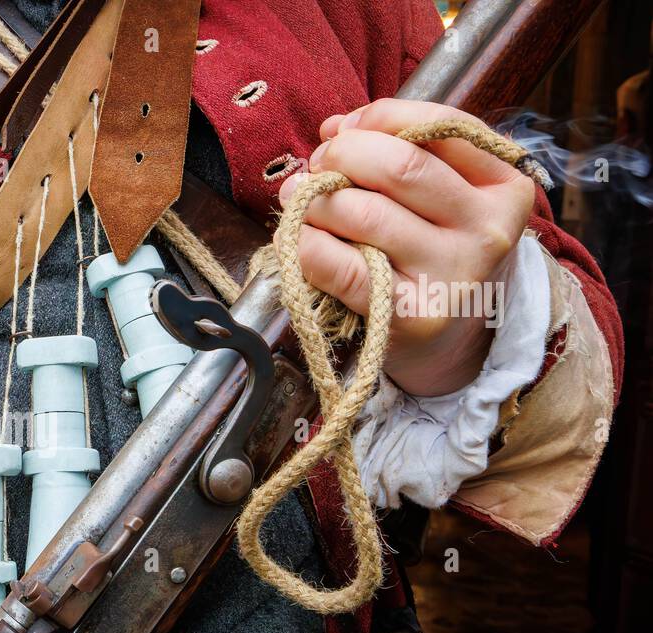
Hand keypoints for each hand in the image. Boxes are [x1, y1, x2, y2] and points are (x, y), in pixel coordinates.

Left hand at [278, 98, 538, 395]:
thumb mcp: (445, 200)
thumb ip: (403, 153)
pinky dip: (306, 245)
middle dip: (342, 155)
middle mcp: (487, 231)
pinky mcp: (409, 316)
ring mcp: (451, 276)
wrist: (452, 344)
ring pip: (366, 214)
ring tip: (301, 201)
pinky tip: (299, 239)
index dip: (378, 117)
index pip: (439, 127)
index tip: (342, 130)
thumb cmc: (437, 256)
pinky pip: (340, 266)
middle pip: (400, 167)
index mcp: (504, 188)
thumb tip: (334, 128)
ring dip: (317, 200)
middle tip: (317, 166)